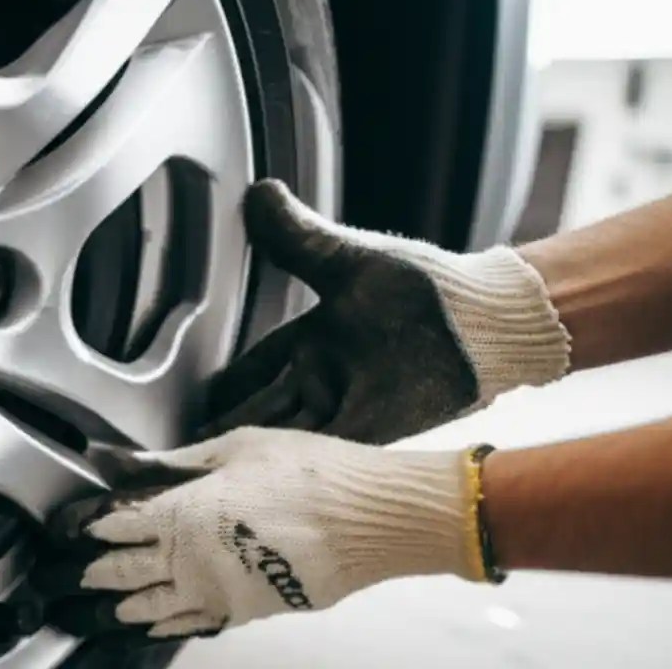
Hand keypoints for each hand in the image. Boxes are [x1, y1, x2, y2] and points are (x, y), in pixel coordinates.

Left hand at [35, 428, 480, 639]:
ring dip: (122, 609)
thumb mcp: (238, 446)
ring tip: (99, 612)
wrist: (370, 516)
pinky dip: (169, 626)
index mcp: (186, 513)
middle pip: (126, 572)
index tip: (75, 531)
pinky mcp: (251, 609)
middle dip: (93, 576)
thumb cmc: (312, 473)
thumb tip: (138, 462)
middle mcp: (195, 560)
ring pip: (155, 607)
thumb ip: (180, 461)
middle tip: (69, 580)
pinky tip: (156, 628)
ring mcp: (221, 591)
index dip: (92, 528)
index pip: (120, 524)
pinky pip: (196, 623)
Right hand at [203, 179, 570, 442]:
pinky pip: (323, 452)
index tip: (194, 402)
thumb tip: (257, 192)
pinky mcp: (374, 432)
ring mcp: (348, 407)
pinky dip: (294, 466)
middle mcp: (325, 378)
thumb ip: (297, 236)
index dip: (224, 387)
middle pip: (261, 411)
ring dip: (253, 455)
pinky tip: (264, 480)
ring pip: (285, 436)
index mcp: (315, 340)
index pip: (253, 369)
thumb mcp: (348, 260)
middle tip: (186, 455)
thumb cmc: (426, 288)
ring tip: (215, 477)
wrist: (486, 320)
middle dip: (226, 431)